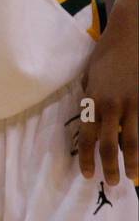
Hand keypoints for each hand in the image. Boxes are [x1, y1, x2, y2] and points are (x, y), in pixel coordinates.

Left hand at [79, 40, 138, 185]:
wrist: (130, 37)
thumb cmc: (106, 54)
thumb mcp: (89, 76)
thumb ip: (89, 97)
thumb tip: (89, 115)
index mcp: (93, 100)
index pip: (87, 136)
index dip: (87, 157)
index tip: (88, 174)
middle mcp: (112, 105)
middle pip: (110, 144)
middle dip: (111, 166)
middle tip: (112, 183)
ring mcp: (133, 104)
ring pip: (133, 140)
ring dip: (134, 162)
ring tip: (134, 178)